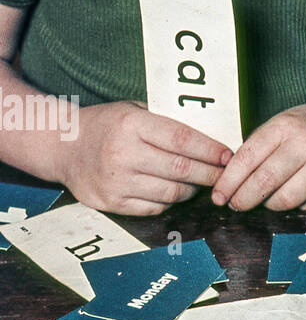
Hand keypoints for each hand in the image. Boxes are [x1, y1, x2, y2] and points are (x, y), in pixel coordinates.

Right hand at [63, 102, 230, 215]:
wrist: (63, 146)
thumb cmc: (107, 124)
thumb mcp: (135, 110)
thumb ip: (167, 121)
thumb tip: (212, 134)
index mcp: (132, 126)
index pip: (182, 139)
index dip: (210, 150)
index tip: (228, 155)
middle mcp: (123, 155)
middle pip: (180, 169)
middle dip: (210, 173)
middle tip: (226, 174)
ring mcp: (116, 182)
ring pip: (170, 193)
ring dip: (193, 190)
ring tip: (203, 183)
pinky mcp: (110, 203)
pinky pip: (153, 208)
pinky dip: (170, 202)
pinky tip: (177, 192)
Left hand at [211, 104, 305, 211]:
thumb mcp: (282, 124)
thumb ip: (257, 148)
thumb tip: (227, 183)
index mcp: (285, 126)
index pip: (247, 159)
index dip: (228, 182)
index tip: (219, 196)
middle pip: (264, 183)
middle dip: (244, 199)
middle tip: (237, 205)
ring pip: (285, 199)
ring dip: (270, 204)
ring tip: (267, 199)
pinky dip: (297, 205)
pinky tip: (296, 193)